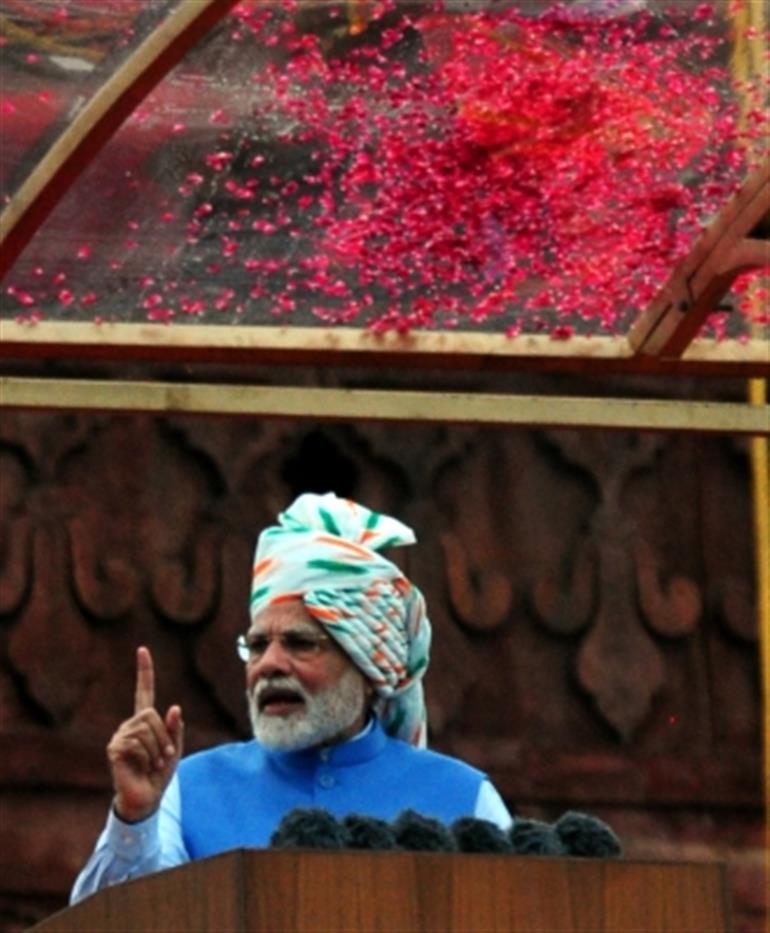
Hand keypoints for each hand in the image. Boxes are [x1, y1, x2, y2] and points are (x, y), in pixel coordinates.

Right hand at [107, 646, 183, 822]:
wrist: (147, 798)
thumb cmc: (160, 773)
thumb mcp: (174, 749)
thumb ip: (175, 729)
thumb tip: (174, 707)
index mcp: (145, 721)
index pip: (144, 691)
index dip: (144, 672)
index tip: (142, 650)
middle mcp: (130, 724)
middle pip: (151, 714)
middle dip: (164, 736)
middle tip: (164, 755)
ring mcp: (120, 736)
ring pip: (145, 729)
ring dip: (156, 748)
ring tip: (153, 763)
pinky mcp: (114, 749)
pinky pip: (136, 743)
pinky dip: (146, 756)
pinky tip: (141, 767)